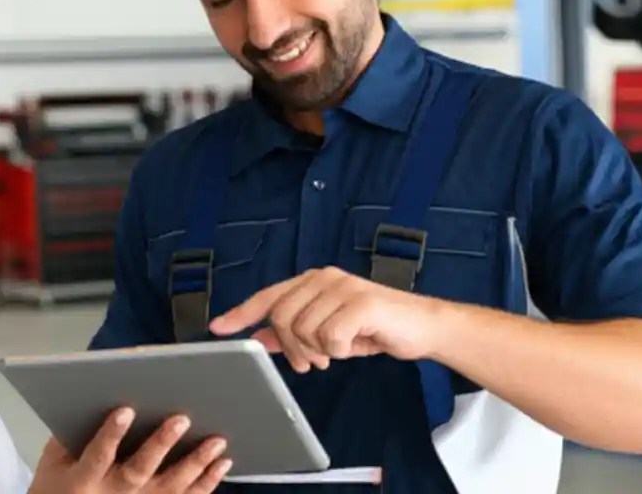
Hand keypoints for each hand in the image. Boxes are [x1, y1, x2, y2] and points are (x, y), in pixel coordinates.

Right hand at [28, 407, 231, 493]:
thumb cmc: (60, 487)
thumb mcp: (55, 460)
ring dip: (195, 463)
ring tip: (216, 440)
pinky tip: (222, 463)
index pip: (97, 456)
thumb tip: (104, 387)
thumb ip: (76, 430)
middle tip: (181, 418)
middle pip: (138, 472)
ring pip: (168, 488)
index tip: (125, 410)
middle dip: (160, 445)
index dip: (111, 434)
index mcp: (82, 481)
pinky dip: (206, 483)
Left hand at [208, 266, 443, 372]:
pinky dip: (340, 351)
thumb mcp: (328, 332)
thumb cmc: (374, 328)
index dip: (242, 313)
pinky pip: (331, 338)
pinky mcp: (362, 303)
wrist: (422, 326)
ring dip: (319, 351)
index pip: (269, 296)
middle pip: (283, 317)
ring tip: (336, 352)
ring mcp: (343, 288)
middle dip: (292, 347)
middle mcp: (325, 278)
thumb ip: (294, 332)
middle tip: (310, 361)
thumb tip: (261, 337)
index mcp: (314, 281)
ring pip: (305, 330)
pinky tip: (354, 346)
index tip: (219, 328)